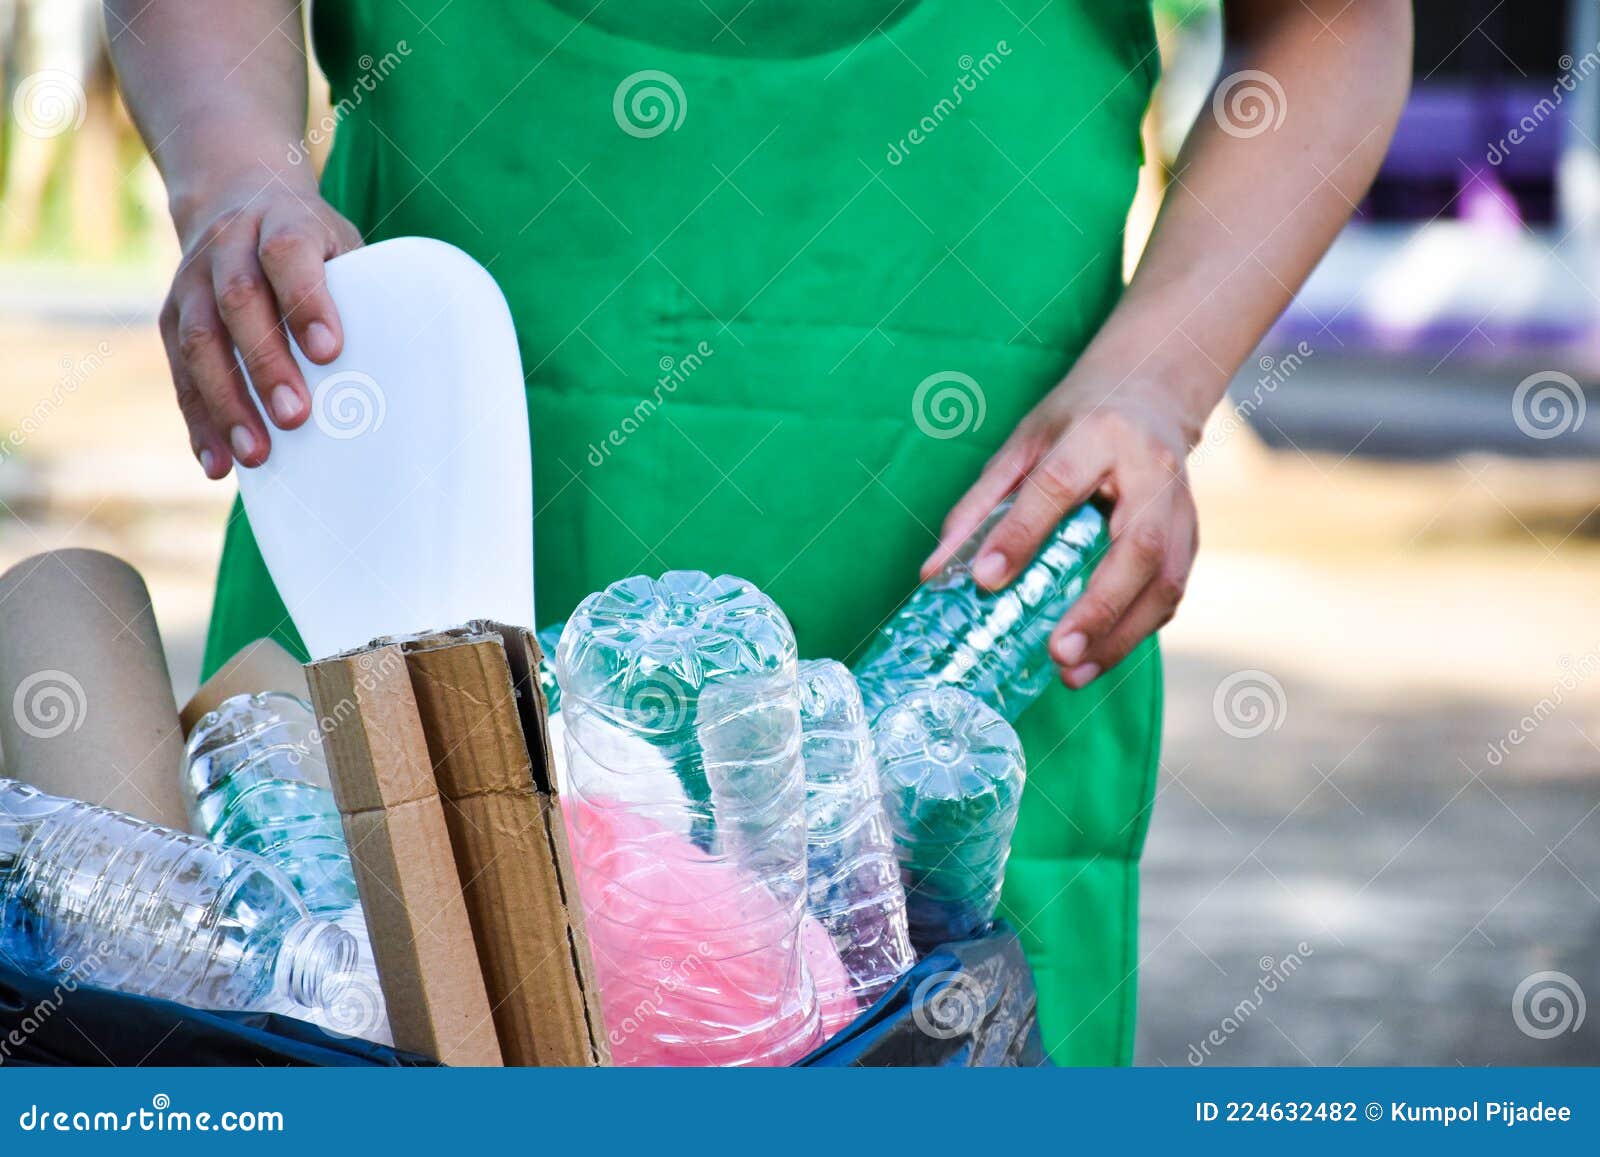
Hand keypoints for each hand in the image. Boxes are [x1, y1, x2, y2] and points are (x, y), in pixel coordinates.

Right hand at [160, 169, 362, 476]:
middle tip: (296, 417)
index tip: (330, 352)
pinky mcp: (170, 316)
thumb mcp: (341, 245)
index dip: (306, 301)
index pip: (289, 254)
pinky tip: (219, 464)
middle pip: (238, 301)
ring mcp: (191, 280)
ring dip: (227, 402)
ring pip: (199, 341)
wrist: (236, 196)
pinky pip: (180, 373)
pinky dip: (199, 422)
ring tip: (257, 454)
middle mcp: (228, 244)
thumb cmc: (313, 243)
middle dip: (266, 363)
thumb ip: (359, 292)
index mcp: (282, 221)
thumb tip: (400, 374)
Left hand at [923, 373, 1201, 688]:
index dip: (1020, 534)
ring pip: (1165, 580)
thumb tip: (935, 574)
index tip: (985, 580)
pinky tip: (1100, 656)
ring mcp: (1182, 506)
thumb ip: (980, 505)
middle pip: (1136, 545)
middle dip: (1098, 607)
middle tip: (1057, 654)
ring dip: (1122, 636)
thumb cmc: (1076, 422)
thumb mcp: (1021, 445)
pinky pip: (1171, 593)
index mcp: (1098, 435)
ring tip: (1074, 672)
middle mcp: (1151, 471)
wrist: (1152, 391)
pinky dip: (1136, 630)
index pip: (1056, 487)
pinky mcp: (1192, 536)